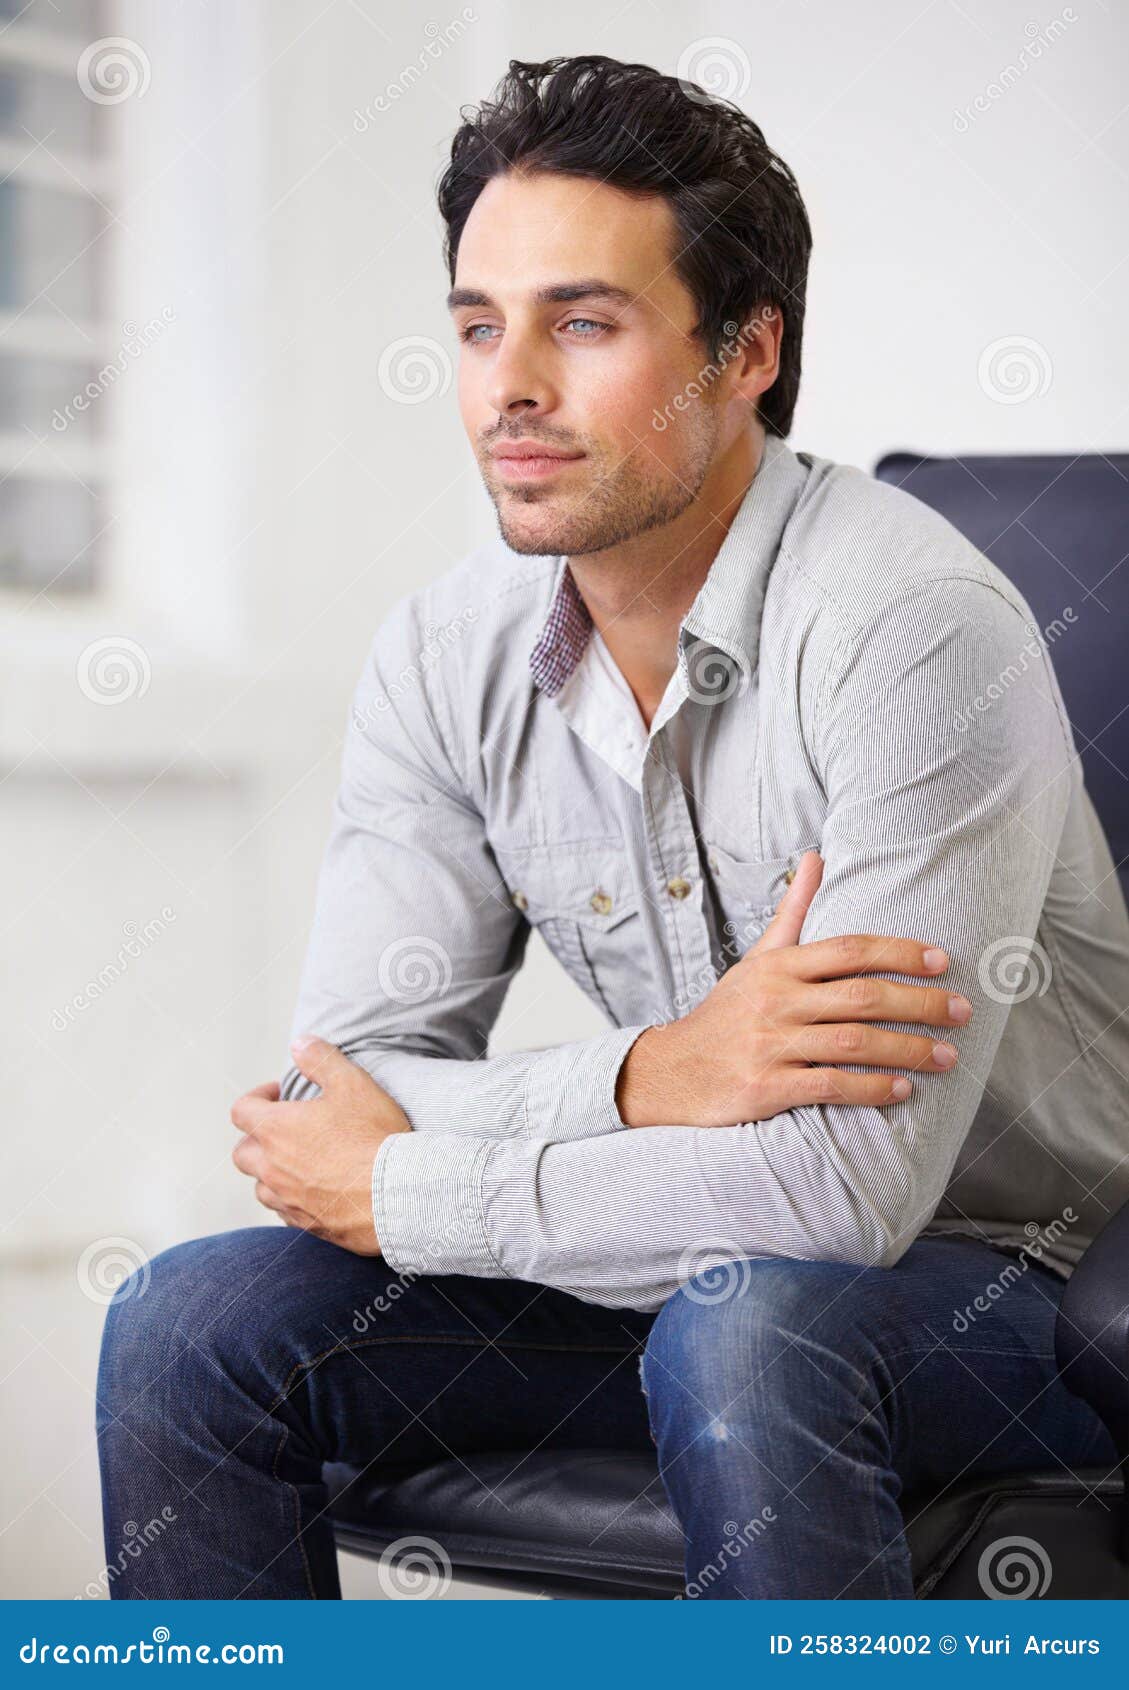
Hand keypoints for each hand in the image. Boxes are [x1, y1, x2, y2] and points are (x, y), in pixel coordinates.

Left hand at [230, 1035, 410, 1253]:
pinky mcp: (306, 1225)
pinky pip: (285, 1211)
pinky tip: (316, 1190)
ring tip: (298, 1161)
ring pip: (260, 1187)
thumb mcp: (352, 1083)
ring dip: (271, 1172)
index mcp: (276, 1130)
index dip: (257, 1097)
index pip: (242, 1111)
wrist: (396, 1194)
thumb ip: (321, 1059)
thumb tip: (300, 1044)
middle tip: (285, 1129)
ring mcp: (287, 1200)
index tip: (280, 1094)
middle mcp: (272, 1167)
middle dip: (257, 1138)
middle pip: (242, 1153)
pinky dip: (292, 1198)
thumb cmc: (373, 1137)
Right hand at [616, 851, 972, 1127]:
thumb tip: (816, 855)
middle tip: (963, 1011)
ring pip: (853, 1042)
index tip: (943, 961)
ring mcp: (769, 1044)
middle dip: (921, 1003)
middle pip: (862, 996)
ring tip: (945, 1056)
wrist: (670, 1071)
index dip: (900, 953)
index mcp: (778, 966)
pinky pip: (830, 1086)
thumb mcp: (757, 958)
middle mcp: (774, 1001)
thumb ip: (793, 911)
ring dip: (907, 1050)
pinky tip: (901, 1090)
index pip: (849, 950)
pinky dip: (870, 1088)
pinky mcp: (765, 1087)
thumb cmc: (726, 1014)